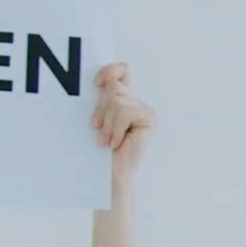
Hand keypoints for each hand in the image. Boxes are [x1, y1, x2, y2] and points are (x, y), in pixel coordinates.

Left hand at [91, 63, 156, 177]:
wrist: (111, 175)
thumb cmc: (99, 151)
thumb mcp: (97, 119)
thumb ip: (102, 100)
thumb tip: (101, 82)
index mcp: (123, 100)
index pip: (122, 70)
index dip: (109, 71)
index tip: (95, 85)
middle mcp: (137, 103)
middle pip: (114, 87)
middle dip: (100, 108)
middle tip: (96, 129)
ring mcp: (145, 110)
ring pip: (117, 99)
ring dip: (107, 122)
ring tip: (107, 140)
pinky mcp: (150, 119)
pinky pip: (124, 111)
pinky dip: (115, 128)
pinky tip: (117, 143)